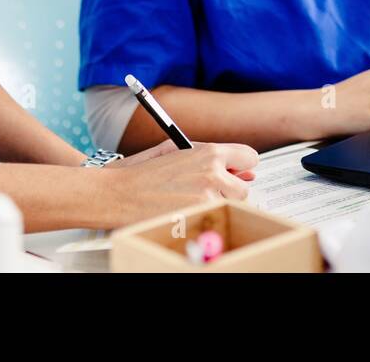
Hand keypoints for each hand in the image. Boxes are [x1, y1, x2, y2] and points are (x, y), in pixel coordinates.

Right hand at [100, 140, 258, 225]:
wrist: (118, 192)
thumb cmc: (144, 172)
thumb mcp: (178, 150)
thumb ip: (212, 157)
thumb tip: (242, 170)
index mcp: (210, 153)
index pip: (250, 157)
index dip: (242, 167)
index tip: (235, 173)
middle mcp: (213, 174)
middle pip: (244, 189)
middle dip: (228, 192)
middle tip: (205, 191)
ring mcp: (206, 198)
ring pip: (230, 207)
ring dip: (216, 206)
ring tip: (190, 200)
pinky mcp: (196, 218)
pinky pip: (212, 220)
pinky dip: (201, 218)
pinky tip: (183, 211)